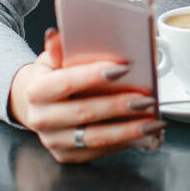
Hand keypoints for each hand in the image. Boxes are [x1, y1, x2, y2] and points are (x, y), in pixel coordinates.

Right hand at [9, 28, 165, 162]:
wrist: (38, 105)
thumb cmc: (53, 77)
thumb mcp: (54, 59)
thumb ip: (61, 48)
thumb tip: (59, 35)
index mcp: (36, 90)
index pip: (66, 82)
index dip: (94, 76)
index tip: (123, 68)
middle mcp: (41, 119)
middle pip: (84, 112)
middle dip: (119, 106)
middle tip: (147, 99)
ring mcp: (53, 141)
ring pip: (95, 138)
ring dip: (128, 130)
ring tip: (153, 121)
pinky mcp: (67, 155)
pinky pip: (100, 151)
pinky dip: (125, 143)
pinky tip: (145, 134)